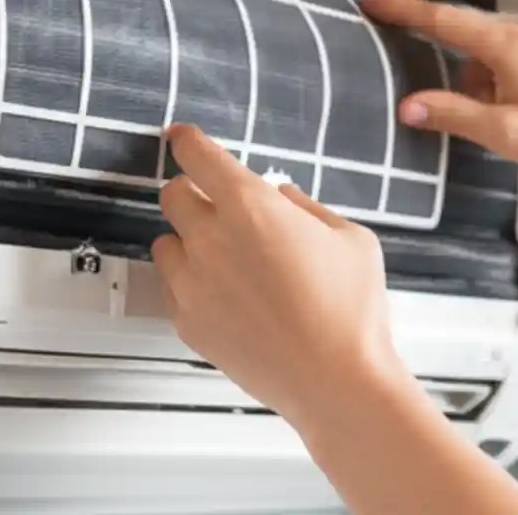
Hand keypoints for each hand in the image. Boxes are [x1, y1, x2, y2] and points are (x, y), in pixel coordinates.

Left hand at [152, 124, 407, 428]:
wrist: (336, 380)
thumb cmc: (352, 309)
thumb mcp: (351, 238)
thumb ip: (307, 207)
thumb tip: (282, 196)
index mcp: (251, 205)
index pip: (197, 157)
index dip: (186, 141)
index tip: (181, 137)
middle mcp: (211, 238)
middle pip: (171, 194)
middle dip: (192, 192)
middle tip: (220, 207)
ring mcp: (193, 283)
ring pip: (166, 242)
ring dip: (188, 240)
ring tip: (227, 260)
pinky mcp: (187, 322)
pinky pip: (173, 288)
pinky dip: (191, 283)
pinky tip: (228, 297)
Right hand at [362, 0, 517, 185]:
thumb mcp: (502, 133)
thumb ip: (451, 114)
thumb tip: (408, 105)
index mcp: (509, 44)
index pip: (442, 20)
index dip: (403, 11)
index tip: (373, 3)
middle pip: (464, 37)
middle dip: (450, 72)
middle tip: (446, 102)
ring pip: (485, 54)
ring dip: (477, 85)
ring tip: (501, 124)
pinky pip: (507, 59)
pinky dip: (497, 84)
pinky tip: (513, 115)